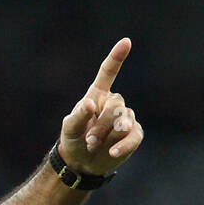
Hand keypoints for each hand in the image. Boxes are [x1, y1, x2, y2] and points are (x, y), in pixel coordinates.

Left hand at [58, 37, 143, 175]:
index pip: (108, 73)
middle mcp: (113, 104)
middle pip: (116, 106)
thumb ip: (78, 116)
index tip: (126, 42)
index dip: (117, 57)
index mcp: (98, 95)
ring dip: (108, 135)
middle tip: (89, 139)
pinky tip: (112, 152)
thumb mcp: (69, 129)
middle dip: (101, 124)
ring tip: (94, 145)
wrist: (82, 162)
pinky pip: (134, 136)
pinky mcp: (133, 134)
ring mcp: (126, 118)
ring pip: (124, 122)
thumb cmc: (73, 140)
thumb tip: (90, 104)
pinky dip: (123, 145)